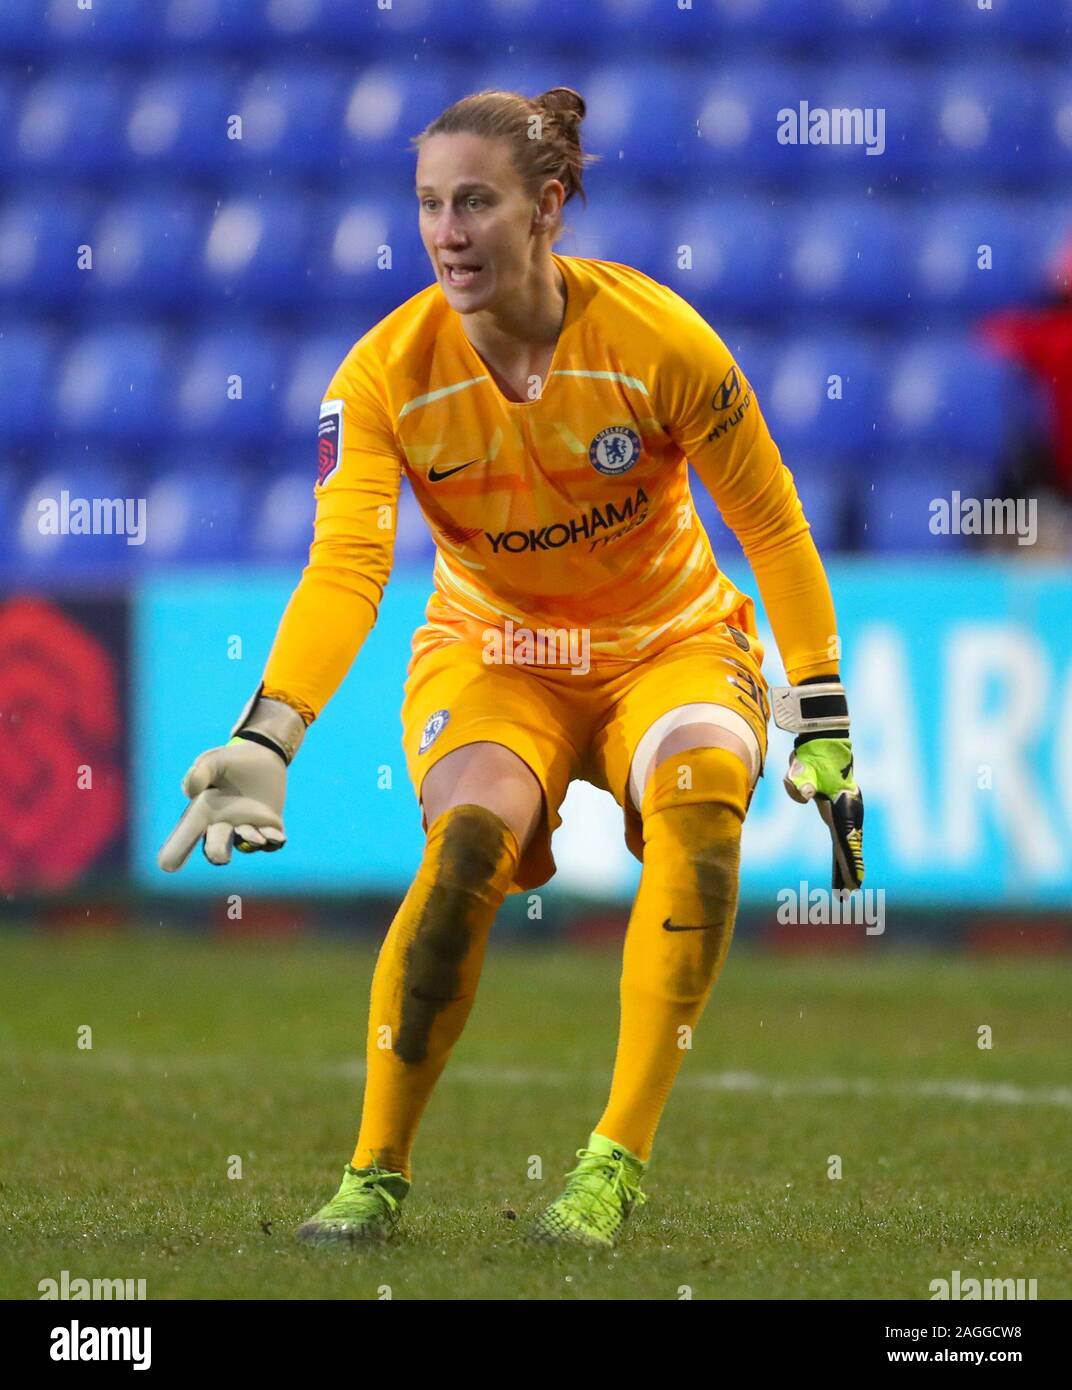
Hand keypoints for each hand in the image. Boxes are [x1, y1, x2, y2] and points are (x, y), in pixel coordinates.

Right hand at [158, 737, 286, 871]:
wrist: (260, 755)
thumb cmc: (229, 761)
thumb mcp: (211, 761)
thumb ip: (199, 773)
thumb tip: (191, 793)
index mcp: (203, 812)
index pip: (186, 835)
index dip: (176, 852)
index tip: (167, 865)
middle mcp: (223, 825)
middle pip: (216, 848)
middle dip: (217, 853)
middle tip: (219, 858)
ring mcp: (247, 827)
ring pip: (246, 844)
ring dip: (250, 841)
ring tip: (256, 837)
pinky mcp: (269, 824)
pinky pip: (271, 840)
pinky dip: (274, 841)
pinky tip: (278, 838)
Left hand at [783, 736, 864, 890]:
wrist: (824, 740)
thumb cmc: (814, 755)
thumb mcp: (804, 767)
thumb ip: (801, 780)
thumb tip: (803, 793)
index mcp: (842, 807)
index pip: (846, 841)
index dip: (850, 863)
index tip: (855, 884)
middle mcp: (847, 812)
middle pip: (849, 847)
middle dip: (849, 871)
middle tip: (850, 894)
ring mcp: (844, 811)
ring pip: (846, 846)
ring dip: (845, 867)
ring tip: (846, 890)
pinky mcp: (837, 810)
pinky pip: (840, 840)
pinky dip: (841, 857)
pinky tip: (838, 872)